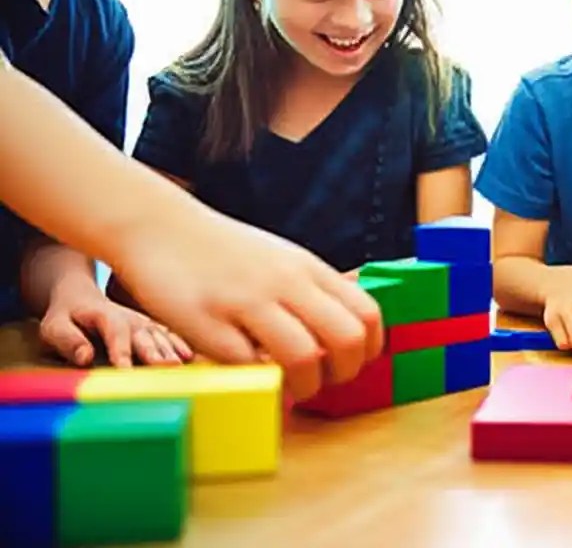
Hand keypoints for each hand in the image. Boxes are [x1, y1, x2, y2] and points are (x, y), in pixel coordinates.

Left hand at [41, 284, 192, 366]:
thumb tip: (85, 357)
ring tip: (180, 366)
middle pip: (145, 336)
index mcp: (106, 315)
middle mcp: (131, 319)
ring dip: (171, 352)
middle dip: (156, 352)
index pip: (115, 332)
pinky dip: (181, 346)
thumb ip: (68, 340)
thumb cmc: (66, 316)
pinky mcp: (153, 330)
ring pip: (161, 337)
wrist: (81, 297)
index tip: (124, 369)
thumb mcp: (54, 326)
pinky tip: (191, 357)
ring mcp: (145, 324)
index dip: (121, 350)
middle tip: (167, 367)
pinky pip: (171, 337)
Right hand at [111, 211, 382, 400]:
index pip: (368, 314)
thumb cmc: (225, 253)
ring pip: (304, 357)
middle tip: (324, 380)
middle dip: (345, 373)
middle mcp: (285, 283)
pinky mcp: (208, 325)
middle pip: (347, 339)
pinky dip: (258, 380)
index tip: (352, 362)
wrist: (159, 227)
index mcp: (308, 268)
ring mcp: (247, 303)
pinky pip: (249, 367)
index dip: (369, 349)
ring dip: (305, 386)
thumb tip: (350, 334)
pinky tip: (252, 374)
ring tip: (290, 387)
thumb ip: (315, 292)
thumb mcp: (283, 260)